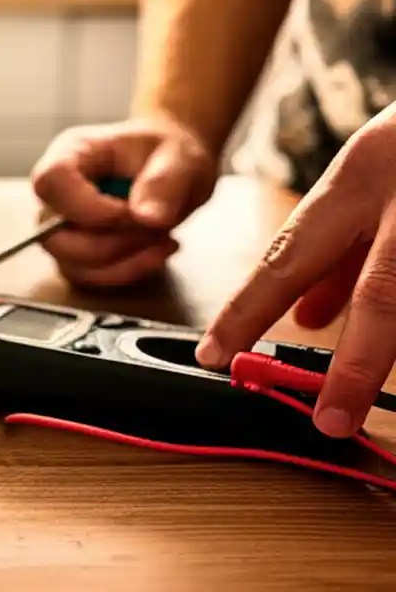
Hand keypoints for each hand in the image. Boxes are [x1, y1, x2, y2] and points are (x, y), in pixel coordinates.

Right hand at [30, 117, 219, 286]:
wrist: (171, 169)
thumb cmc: (166, 153)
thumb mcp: (179, 157)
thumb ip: (164, 181)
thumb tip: (148, 217)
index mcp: (71, 153)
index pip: (50, 182)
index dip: (86, 207)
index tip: (131, 213)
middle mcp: (57, 193)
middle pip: (52, 235)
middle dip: (109, 244)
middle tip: (154, 229)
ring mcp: (61, 228)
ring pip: (71, 264)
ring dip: (122, 262)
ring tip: (162, 239)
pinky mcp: (76, 254)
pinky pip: (89, 278)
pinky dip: (126, 272)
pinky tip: (155, 251)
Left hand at [197, 104, 395, 438]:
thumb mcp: (372, 173)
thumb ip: (339, 245)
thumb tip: (308, 318)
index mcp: (362, 171)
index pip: (290, 254)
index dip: (248, 311)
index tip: (213, 356)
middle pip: (382, 297)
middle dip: (353, 366)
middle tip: (329, 420)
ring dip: (391, 348)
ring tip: (366, 395)